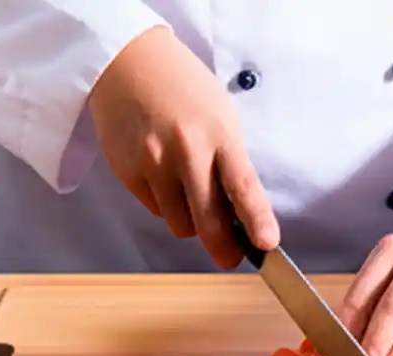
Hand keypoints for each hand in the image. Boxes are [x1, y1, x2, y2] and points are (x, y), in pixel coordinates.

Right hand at [88, 26, 278, 266]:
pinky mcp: (126, 171)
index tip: (267, 243)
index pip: (242, 185)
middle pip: (206, 219)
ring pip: (179, 222)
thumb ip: (230, 162)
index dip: (256, 219)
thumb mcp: (220, 117)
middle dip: (222, 247)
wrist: (126, 61)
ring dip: (189, 219)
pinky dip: (164, 203)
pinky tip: (162, 175)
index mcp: (218, 133)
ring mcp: (152, 163)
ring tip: (188, 191)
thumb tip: (239, 214)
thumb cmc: (182, 89)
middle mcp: (184, 150)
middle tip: (229, 257)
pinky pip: (154, 209)